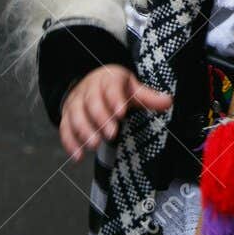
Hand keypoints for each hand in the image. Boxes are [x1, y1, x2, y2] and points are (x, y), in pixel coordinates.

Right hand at [58, 64, 172, 162]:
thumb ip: (149, 98)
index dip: (115, 99)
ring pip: (76, 114)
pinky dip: (70, 142)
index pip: (111, 86)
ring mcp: (76, 102)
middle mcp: (89, 89)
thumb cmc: (116, 89)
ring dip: (84, 130)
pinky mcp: (67, 116)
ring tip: (94, 144)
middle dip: (101, 118)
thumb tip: (169, 101)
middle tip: (110, 134)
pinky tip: (78, 156)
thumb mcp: (133, 90)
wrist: (90, 83)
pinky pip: (65, 128)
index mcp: (108, 79)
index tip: (121, 113)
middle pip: (92, 101)